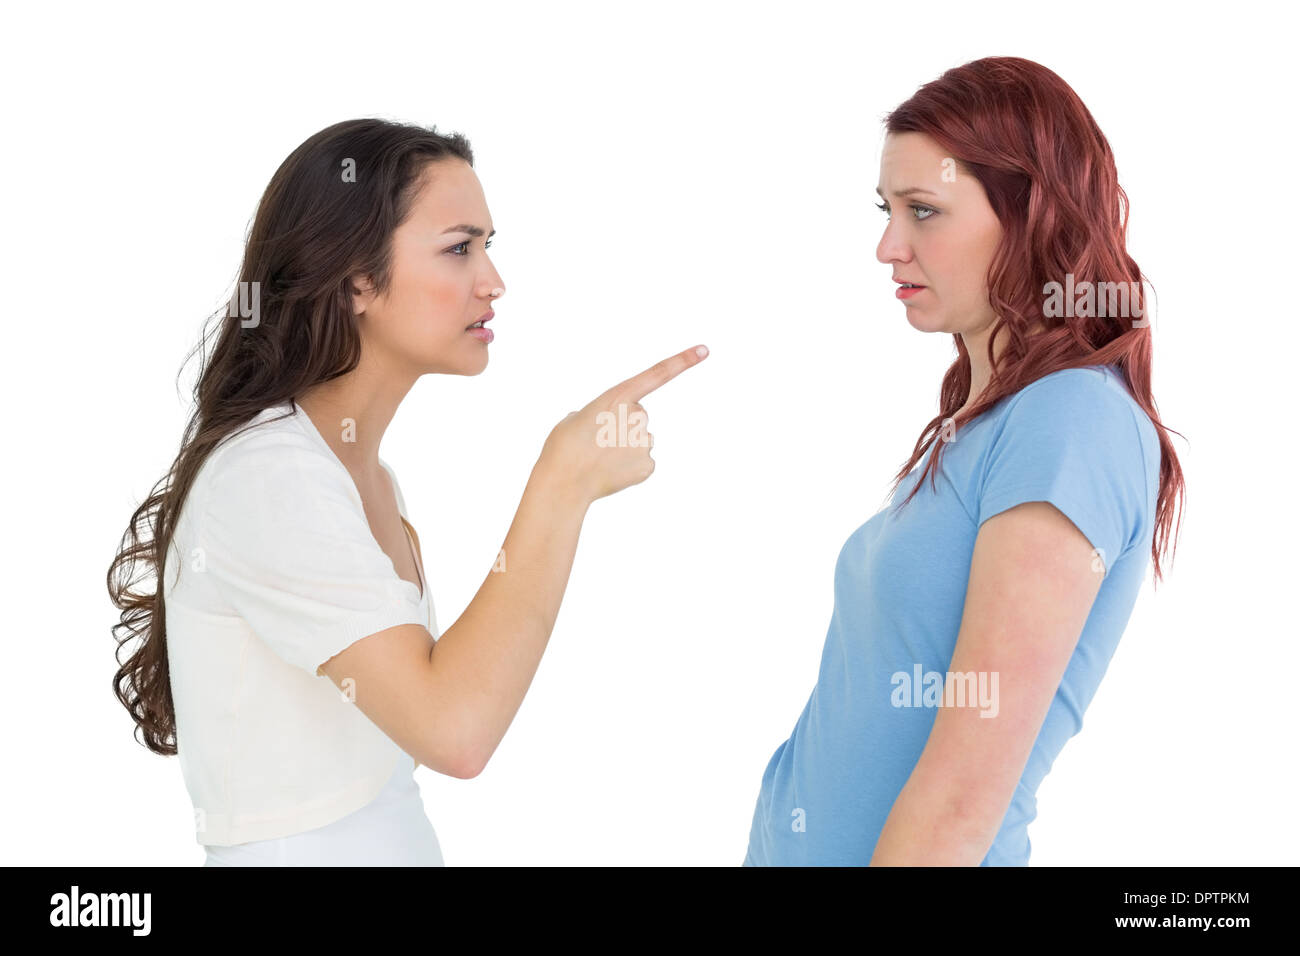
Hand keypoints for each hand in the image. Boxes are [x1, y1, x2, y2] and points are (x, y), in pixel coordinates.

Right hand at [538, 345, 708, 504]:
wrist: (563, 482)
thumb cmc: (563, 447)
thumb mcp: (578, 417)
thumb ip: (600, 412)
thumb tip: (610, 426)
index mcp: (617, 396)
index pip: (657, 374)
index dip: (683, 361)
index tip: (705, 350)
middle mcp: (637, 415)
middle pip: (638, 415)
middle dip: (622, 425)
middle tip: (597, 440)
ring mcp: (645, 441)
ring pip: (640, 439)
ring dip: (624, 446)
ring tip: (600, 457)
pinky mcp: (648, 464)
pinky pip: (642, 461)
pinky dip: (628, 466)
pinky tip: (610, 471)